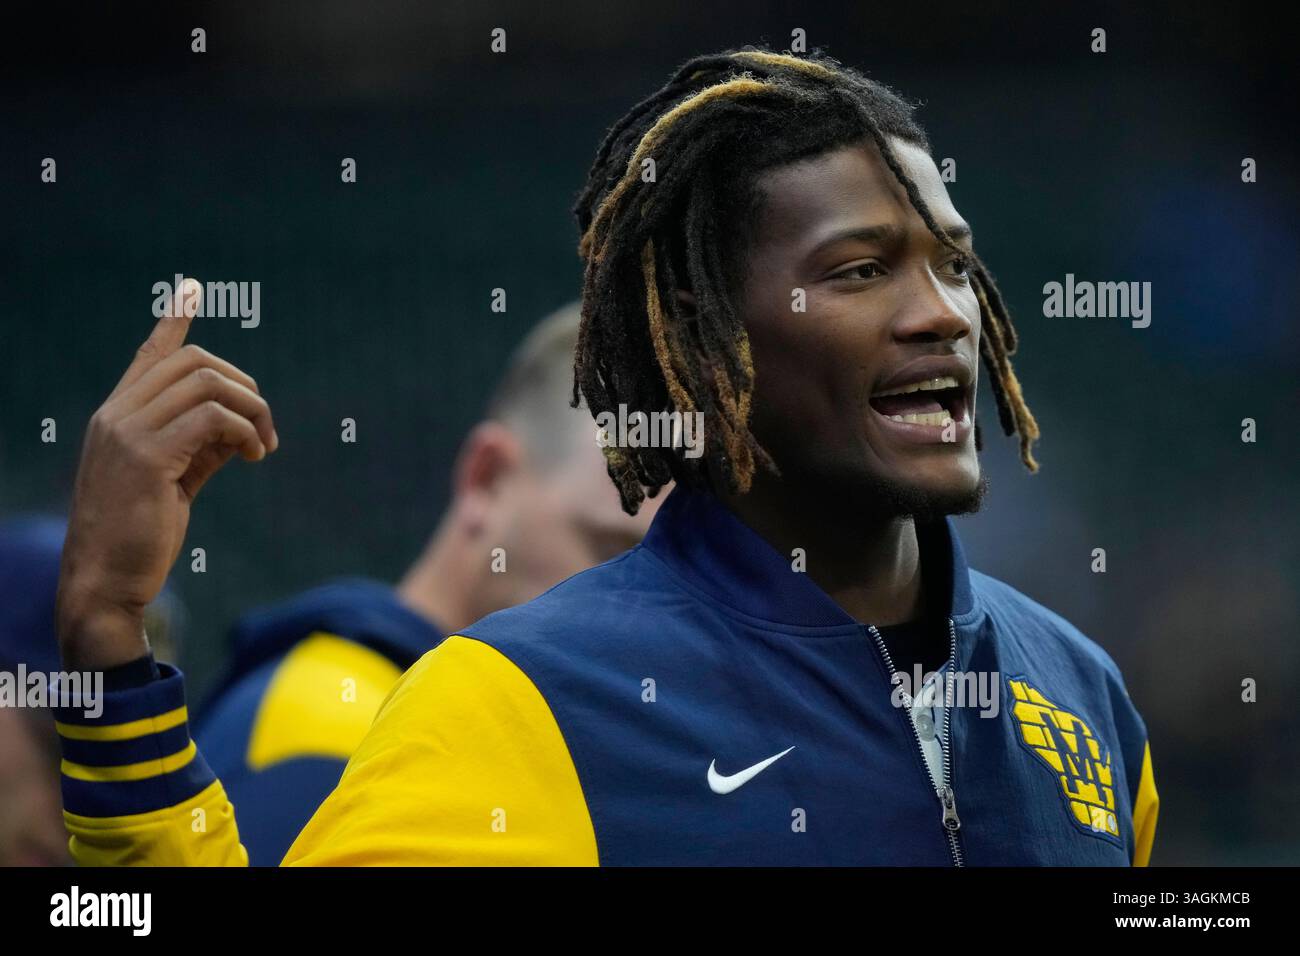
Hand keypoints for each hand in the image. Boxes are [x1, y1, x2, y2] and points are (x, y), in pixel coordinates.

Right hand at [56, 278, 277, 669]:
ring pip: (206, 382)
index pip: (148, 354)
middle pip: (193, 362)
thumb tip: (242, 424)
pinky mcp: (146, 456)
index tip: (191, 287)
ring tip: (264, 444)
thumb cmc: (140, 536)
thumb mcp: (175, 480)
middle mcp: (116, 414)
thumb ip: (203, 445)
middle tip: (264, 426)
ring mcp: (126, 431)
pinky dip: (243, 429)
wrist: (105, 582)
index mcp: (117, 416)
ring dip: (250, 408)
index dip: (174, 322)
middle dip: (242, 383)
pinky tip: (256, 456)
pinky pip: (210, 417)